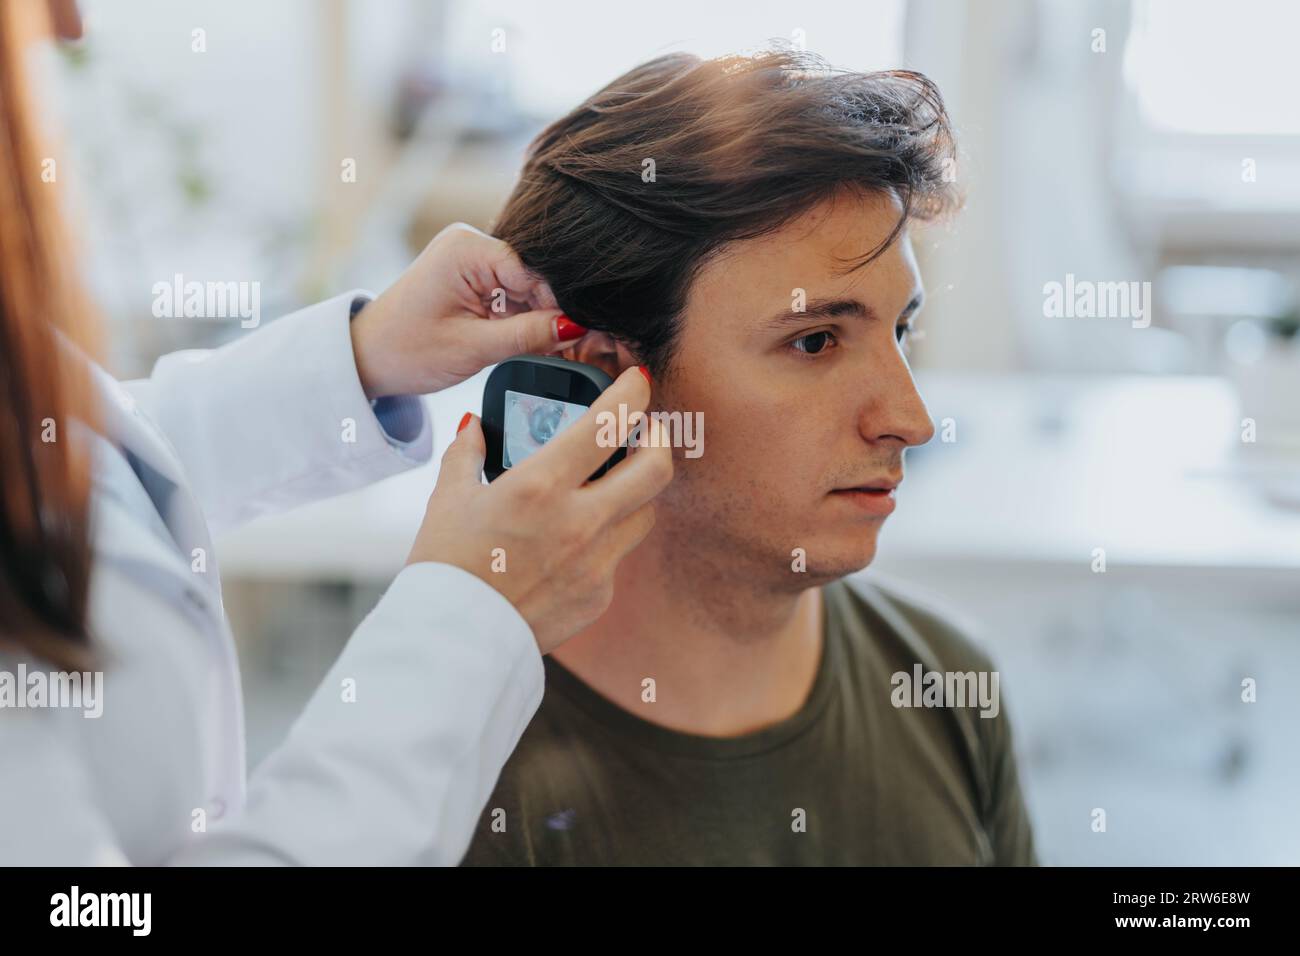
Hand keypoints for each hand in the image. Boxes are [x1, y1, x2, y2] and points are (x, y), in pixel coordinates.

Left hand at [349, 223, 586, 398]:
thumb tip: (576, 326)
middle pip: (533, 276)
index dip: (556, 305)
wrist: (367, 357)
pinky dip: (519, 319)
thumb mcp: (474, 348)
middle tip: (560, 350)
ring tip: (536, 350)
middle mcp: (471, 243)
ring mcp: (471, 257)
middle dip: (546, 314)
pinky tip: (520, 341)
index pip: (534, 270)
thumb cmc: (407, 351)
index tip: (573, 338)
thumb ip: (528, 335)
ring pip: (526, 287)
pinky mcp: (472, 275)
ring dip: (533, 319)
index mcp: (467, 248)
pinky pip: (511, 293)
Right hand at [407, 365, 671, 653]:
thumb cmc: (445, 567)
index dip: (634, 392)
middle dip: (658, 438)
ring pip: (646, 511)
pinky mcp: (600, 595)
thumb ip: (466, 454)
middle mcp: (579, 521)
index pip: (610, 423)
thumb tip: (474, 426)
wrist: (454, 644)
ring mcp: (596, 562)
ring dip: (636, 490)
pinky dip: (606, 538)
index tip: (637, 381)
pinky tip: (577, 540)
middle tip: (643, 430)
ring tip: (611, 483)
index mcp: (540, 486)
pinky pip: (619, 555)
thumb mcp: (448, 500)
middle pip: (657, 466)